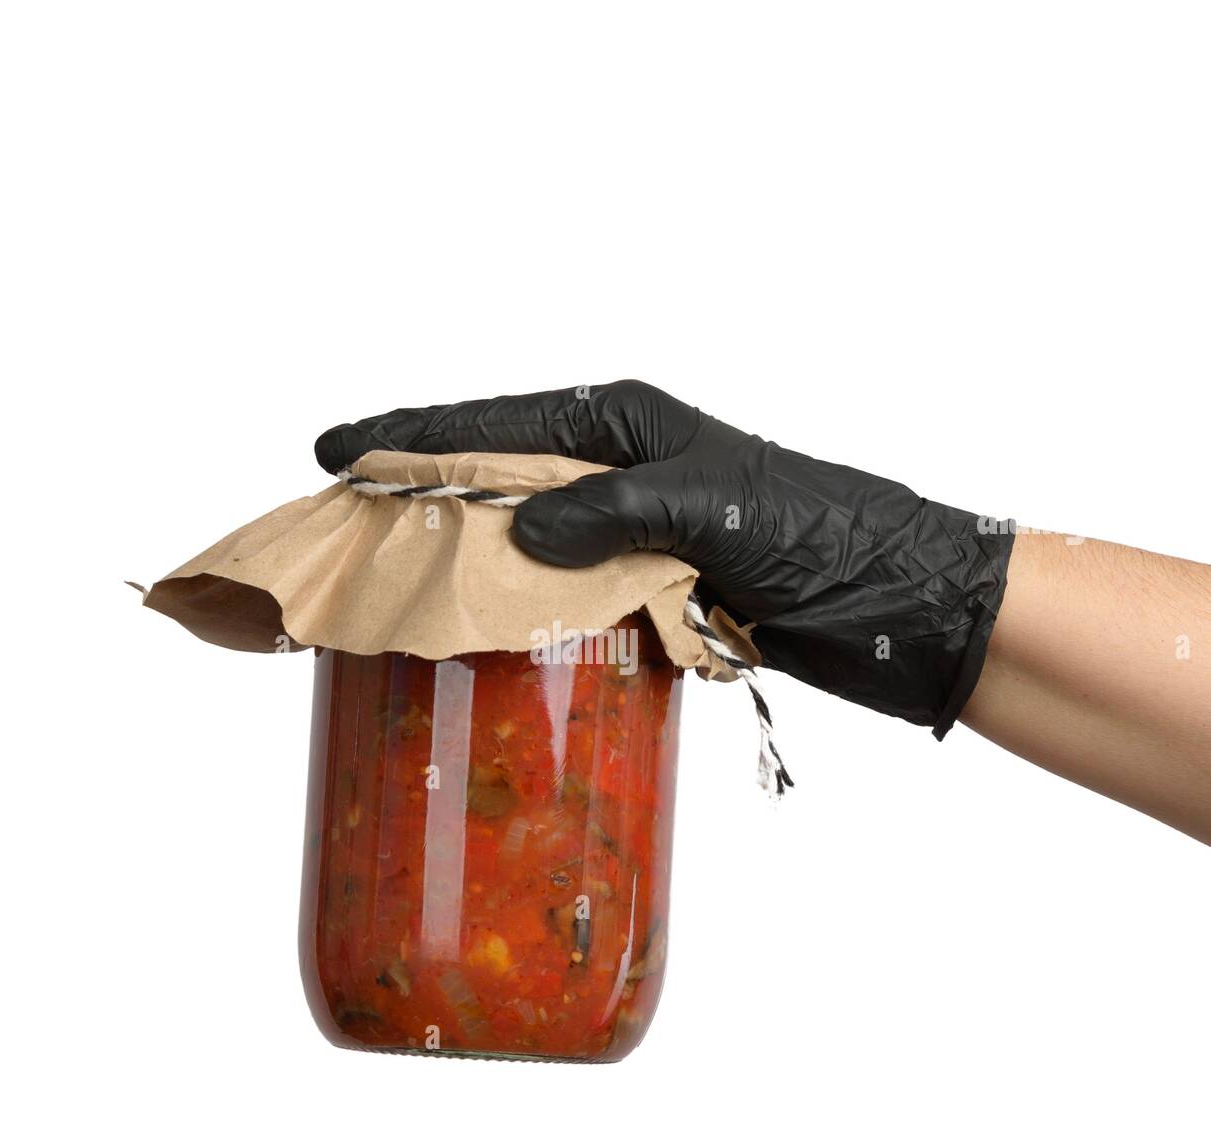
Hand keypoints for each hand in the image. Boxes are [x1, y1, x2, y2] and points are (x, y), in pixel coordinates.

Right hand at [316, 381, 1014, 735]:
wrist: (890, 601)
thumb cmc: (817, 531)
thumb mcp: (708, 506)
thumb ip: (607, 512)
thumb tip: (519, 531)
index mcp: (625, 424)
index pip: (492, 421)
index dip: (410, 437)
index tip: (334, 449)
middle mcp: (618, 468)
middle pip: (492, 474)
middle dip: (419, 495)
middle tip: (343, 521)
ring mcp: (629, 528)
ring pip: (521, 539)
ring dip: (462, 558)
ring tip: (389, 581)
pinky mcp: (647, 582)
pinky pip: (561, 589)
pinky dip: (517, 606)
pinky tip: (477, 629)